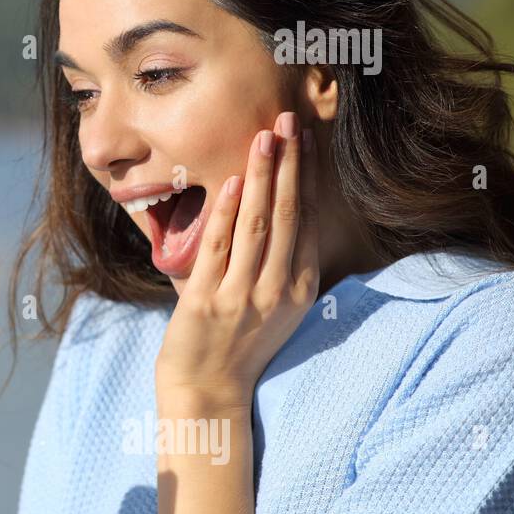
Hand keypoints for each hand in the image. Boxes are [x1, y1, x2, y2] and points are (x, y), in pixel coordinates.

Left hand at [155, 111, 318, 405]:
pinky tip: (235, 183)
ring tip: (266, 136)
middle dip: (289, 164)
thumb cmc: (236, 346)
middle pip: (289, 214)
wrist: (207, 394)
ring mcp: (242, 296)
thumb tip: (276, 213)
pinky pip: (220, 249)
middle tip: (289, 119)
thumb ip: (277, 265)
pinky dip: (228, 214)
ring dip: (263, 177)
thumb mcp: (272, 307)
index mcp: (298, 288)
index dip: (306, 176)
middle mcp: (277, 290)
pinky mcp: (207, 302)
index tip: (305, 139)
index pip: (307, 220)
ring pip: (258, 225)